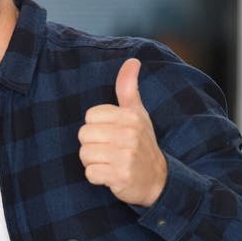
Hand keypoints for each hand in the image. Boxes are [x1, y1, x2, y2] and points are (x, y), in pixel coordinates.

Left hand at [78, 58, 166, 206]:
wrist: (157, 180)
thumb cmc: (142, 144)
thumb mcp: (138, 114)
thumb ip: (128, 88)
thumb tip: (132, 60)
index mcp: (130, 117)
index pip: (90, 116)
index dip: (96, 127)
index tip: (110, 135)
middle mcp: (129, 134)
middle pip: (84, 135)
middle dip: (92, 145)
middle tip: (109, 151)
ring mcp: (126, 156)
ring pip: (85, 154)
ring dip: (93, 162)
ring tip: (109, 163)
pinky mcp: (120, 176)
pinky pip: (90, 173)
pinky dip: (96, 177)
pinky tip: (110, 176)